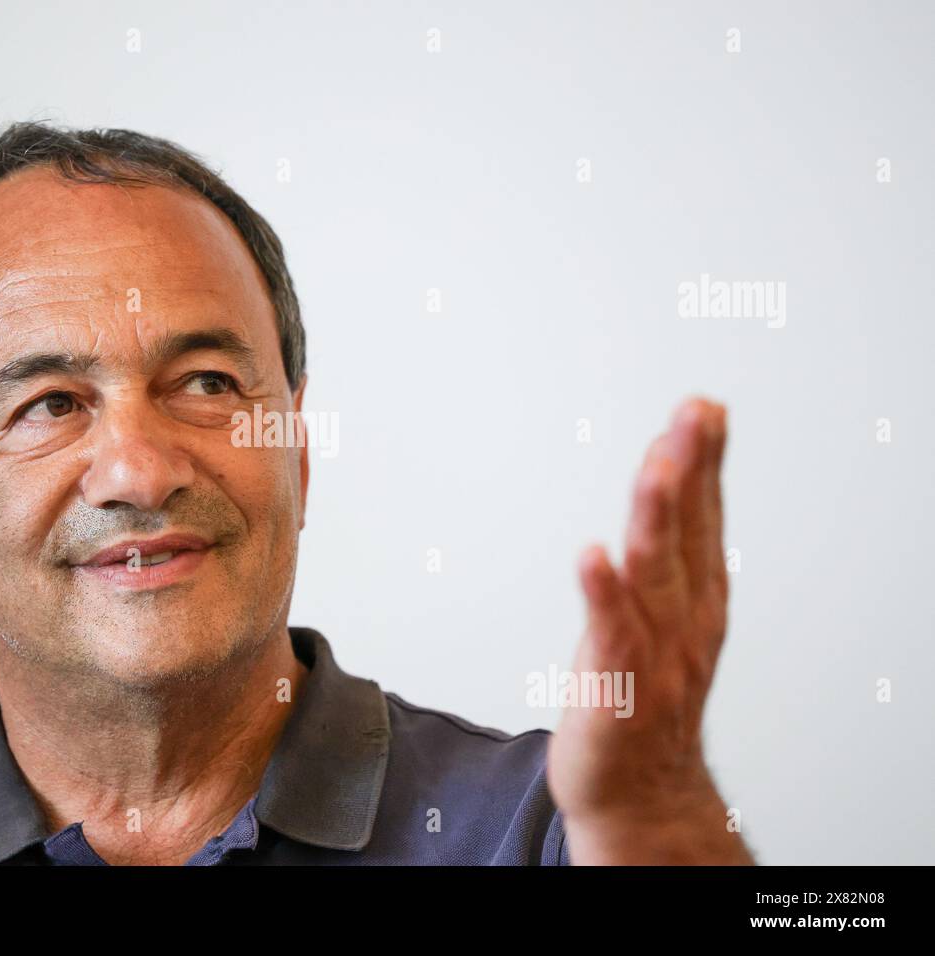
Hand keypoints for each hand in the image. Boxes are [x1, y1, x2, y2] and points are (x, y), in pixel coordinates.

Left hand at [547, 397, 752, 863]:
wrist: (640, 794)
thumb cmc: (647, 698)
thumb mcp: (671, 618)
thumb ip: (671, 554)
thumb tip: (672, 481)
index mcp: (695, 601)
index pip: (705, 519)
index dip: (706, 463)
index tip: (705, 409)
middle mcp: (682, 622)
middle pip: (685, 536)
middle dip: (690, 471)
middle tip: (693, 414)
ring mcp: (652, 654)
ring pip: (653, 576)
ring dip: (656, 519)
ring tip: (657, 468)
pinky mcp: (614, 685)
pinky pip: (608, 634)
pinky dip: (602, 594)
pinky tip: (592, 556)